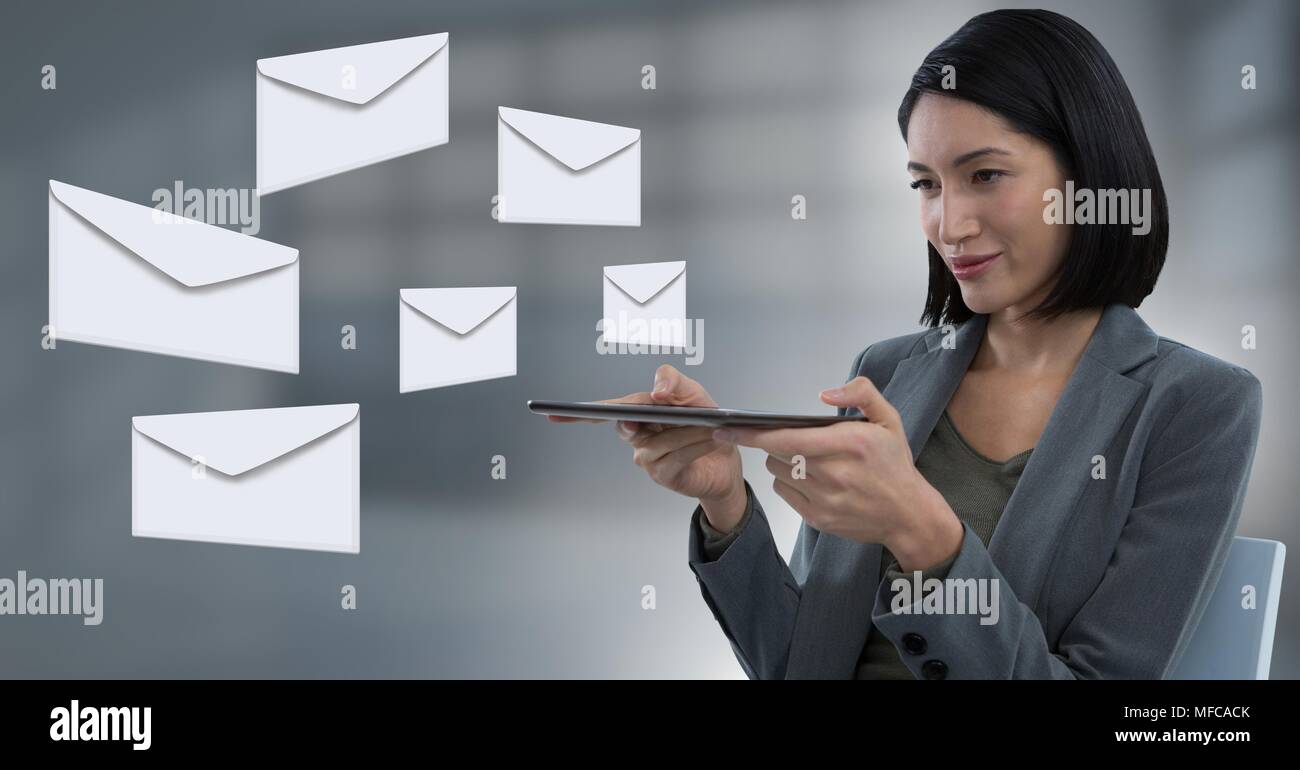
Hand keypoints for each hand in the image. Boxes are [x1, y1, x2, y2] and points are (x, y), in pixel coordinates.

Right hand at [546, 364, 746, 532]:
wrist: (730, 460)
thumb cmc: (708, 424)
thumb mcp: (695, 395)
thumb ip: (674, 382)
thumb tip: (656, 390)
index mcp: (640, 413)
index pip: (605, 411)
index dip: (578, 413)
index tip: (553, 414)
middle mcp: (638, 436)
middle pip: (626, 423)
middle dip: (639, 417)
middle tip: (657, 410)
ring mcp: (647, 458)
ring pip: (656, 441)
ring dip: (686, 431)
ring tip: (709, 426)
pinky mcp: (663, 475)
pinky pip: (672, 457)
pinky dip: (694, 446)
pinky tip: (709, 439)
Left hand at [714, 376, 962, 571]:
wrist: (907, 514)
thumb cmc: (894, 465)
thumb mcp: (888, 419)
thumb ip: (861, 393)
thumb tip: (825, 394)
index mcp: (849, 444)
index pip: (786, 438)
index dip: (752, 434)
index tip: (728, 428)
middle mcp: (834, 473)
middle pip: (777, 454)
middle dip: (774, 442)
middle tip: (789, 438)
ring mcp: (825, 498)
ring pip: (778, 472)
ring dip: (782, 462)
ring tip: (807, 459)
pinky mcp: (818, 518)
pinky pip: (784, 492)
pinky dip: (788, 482)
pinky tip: (809, 478)